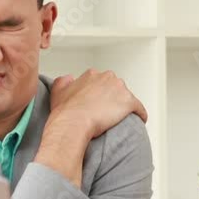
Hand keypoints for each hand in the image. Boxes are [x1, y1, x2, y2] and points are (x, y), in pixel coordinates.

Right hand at [33, 70, 146, 188]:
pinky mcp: (130, 102)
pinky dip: (139, 115)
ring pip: (127, 97)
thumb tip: (69, 78)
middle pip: (116, 87)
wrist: (73, 124)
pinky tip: (137, 121)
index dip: (101, 94)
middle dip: (113, 99)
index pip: (102, 82)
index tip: (98, 104)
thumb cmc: (66, 112)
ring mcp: (120, 89)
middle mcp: (107, 78)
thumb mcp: (58, 91)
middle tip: (107, 113)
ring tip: (118, 119)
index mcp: (92, 75)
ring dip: (124, 107)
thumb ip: (63, 81)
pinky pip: (139, 109)